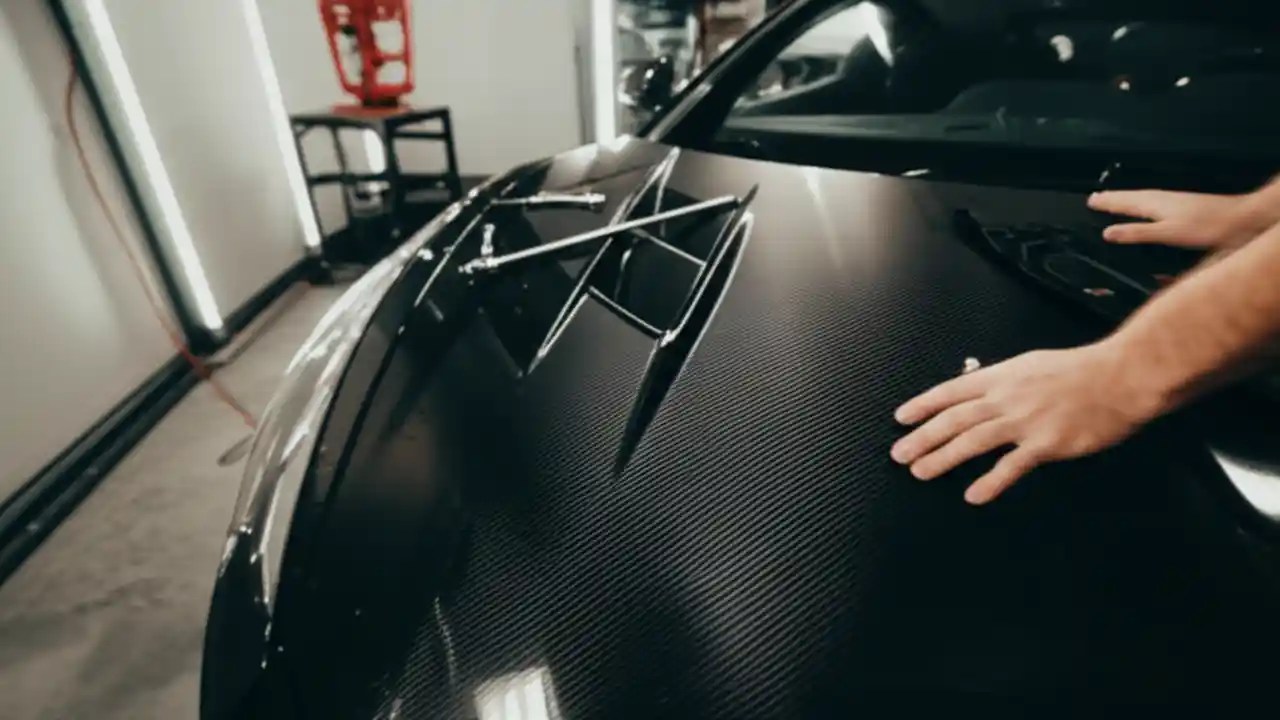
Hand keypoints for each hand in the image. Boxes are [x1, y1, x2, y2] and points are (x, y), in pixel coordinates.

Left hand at [890, 342, 1165, 504]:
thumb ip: (1004, 381)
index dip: (923, 405)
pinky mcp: (1046, 443)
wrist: (1121, 377)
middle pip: (954, 419)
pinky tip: (973, 495)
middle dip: (922, 437)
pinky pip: (1011, 466)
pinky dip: (990, 481)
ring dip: (942, 458)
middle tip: (899, 454)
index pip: (951, 390)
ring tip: (920, 472)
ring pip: (972, 441)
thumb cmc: (1081, 370)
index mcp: (1002, 376)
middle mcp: (1006, 397)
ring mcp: (1025, 421)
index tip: (901, 418)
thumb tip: (979, 391)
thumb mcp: (1032, 365)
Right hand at [1087, 189, 1253, 249]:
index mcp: (1153, 204)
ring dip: (1125, 199)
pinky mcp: (1181, 204)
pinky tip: (1145, 207)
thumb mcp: (1166, 233)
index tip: (1090, 201)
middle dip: (1112, 198)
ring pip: (1141, 198)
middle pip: (1130, 197)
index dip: (1106, 202)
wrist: (1238, 219)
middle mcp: (1161, 198)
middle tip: (1095, 197)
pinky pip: (1151, 201)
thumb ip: (1136, 233)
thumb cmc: (1206, 226)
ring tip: (1113, 200)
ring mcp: (1172, 200)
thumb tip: (1108, 232)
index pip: (1122, 202)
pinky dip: (1140, 203)